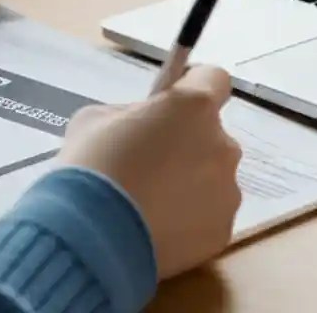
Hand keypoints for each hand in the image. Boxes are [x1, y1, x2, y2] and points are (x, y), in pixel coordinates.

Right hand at [58, 66, 243, 278]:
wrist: (89, 238)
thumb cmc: (91, 167)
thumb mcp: (95, 120)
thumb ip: (130, 114)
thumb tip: (141, 125)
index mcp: (194, 107)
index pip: (214, 79)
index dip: (193, 88)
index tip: (173, 106)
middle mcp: (222, 145)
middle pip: (211, 137)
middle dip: (186, 147)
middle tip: (148, 168)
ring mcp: (227, 192)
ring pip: (212, 181)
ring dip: (189, 187)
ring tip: (148, 208)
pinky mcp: (222, 232)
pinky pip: (207, 219)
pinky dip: (187, 223)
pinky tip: (154, 232)